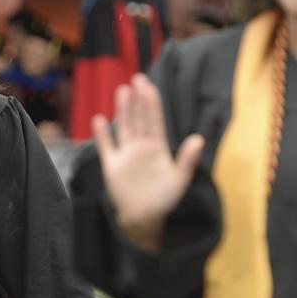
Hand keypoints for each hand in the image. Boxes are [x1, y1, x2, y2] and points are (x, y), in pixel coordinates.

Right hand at [93, 74, 204, 249]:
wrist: (144, 218)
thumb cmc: (164, 200)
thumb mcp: (180, 180)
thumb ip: (187, 159)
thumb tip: (198, 138)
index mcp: (158, 148)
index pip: (154, 121)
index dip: (152, 103)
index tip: (149, 86)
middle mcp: (141, 147)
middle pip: (139, 119)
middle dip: (138, 99)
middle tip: (137, 79)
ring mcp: (126, 155)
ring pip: (124, 127)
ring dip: (123, 110)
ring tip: (122, 91)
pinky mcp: (112, 166)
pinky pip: (106, 146)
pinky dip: (102, 134)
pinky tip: (98, 120)